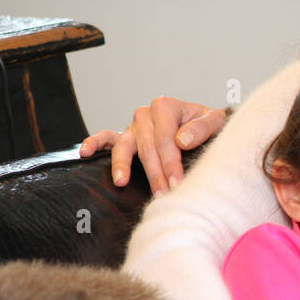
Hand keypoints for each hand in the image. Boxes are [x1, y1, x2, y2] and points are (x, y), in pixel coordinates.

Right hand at [78, 97, 226, 192]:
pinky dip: (94, 143)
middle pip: (147, 146)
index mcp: (167, 106)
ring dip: (123, 164)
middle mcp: (147, 114)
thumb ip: (202, 128)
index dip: (171, 162)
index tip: (177, 182)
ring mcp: (133, 126)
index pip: (166, 138)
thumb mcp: (215, 122)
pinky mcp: (125, 136)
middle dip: (155, 172)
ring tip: (121, 181)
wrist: (204, 126)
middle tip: (163, 193)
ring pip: (125, 145)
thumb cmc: (207, 126)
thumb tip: (182, 140)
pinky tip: (84, 153)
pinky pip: (106, 138)